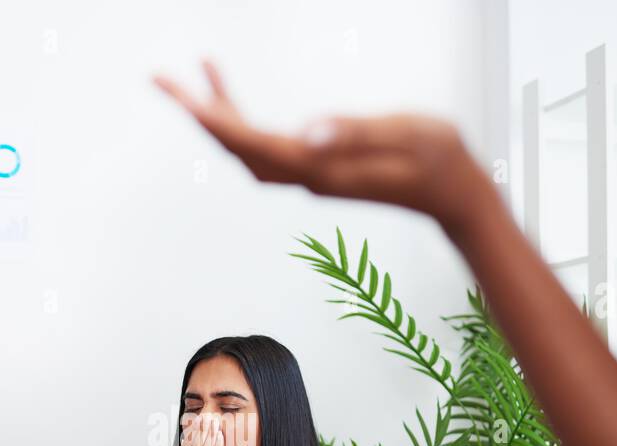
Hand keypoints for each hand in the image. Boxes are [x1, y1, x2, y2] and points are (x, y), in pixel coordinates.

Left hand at [153, 60, 488, 229]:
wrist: (456, 195)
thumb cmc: (440, 161)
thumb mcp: (405, 135)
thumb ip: (356, 133)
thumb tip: (305, 132)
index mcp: (323, 170)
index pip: (254, 144)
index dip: (216, 119)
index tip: (184, 96)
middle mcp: (309, 178)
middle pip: (237, 148)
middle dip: (197, 114)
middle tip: (159, 79)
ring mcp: (312, 176)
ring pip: (246, 150)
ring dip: (215, 116)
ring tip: (189, 79)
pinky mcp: (318, 169)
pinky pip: (265, 147)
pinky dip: (240, 121)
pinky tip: (231, 99)